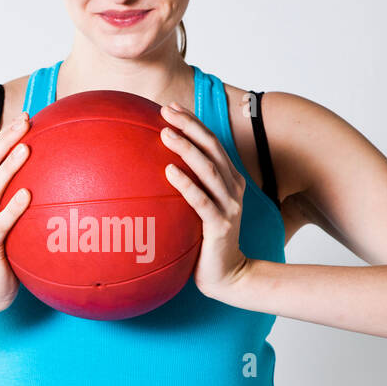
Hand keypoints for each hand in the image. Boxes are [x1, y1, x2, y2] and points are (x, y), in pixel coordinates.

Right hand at [0, 109, 31, 314]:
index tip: (27, 117)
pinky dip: (13, 208)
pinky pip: (1, 224)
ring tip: (26, 149)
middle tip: (26, 122)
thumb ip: (29, 202)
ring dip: (8, 168)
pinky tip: (28, 195)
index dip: (6, 136)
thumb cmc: (9, 254)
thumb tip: (66, 182)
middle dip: (5, 140)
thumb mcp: (17, 225)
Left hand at [159, 101, 250, 299]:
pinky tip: (168, 170)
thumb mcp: (198, 212)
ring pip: (208, 169)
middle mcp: (233, 189)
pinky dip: (185, 183)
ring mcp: (229, 206)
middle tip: (165, 111)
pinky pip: (200, 200)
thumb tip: (153, 172)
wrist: (229, 277)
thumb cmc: (207, 244)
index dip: (192, 123)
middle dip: (189, 126)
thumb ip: (188, 191)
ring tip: (166, 132)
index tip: (170, 107)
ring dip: (187, 148)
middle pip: (212, 148)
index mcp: (230, 181)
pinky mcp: (220, 226)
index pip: (211, 143)